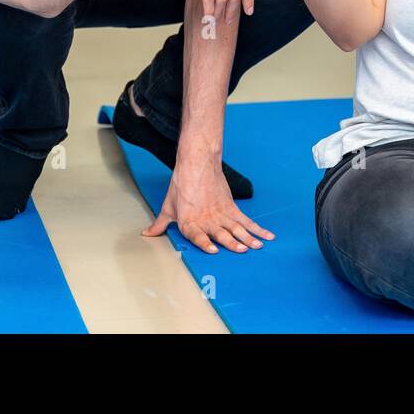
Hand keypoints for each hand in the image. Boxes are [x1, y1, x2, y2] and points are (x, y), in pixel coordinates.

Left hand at [142, 158, 273, 253]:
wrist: (197, 163)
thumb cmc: (181, 185)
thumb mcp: (167, 206)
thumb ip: (159, 224)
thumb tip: (147, 234)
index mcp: (190, 222)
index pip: (197, 236)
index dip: (205, 243)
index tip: (214, 250)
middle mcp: (207, 219)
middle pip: (222, 233)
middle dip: (233, 242)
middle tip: (243, 250)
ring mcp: (221, 213)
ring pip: (236, 228)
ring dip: (248, 238)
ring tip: (257, 246)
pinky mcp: (231, 207)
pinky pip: (246, 220)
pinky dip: (257, 228)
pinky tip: (265, 235)